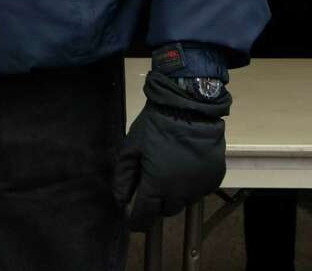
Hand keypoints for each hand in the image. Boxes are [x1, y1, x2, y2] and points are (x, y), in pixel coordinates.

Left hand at [113, 71, 230, 230]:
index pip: (144, 215)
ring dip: (172, 195)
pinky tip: (183, 169)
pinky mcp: (214, 180)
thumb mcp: (131, 148)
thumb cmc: (154, 128)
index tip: (131, 222)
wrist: (189, 110)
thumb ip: (123, 177)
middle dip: (155, 205)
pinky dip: (189, 186)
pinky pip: (198, 191)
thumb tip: (120, 200)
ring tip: (166, 174)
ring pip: (183, 202)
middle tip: (148, 189)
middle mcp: (180, 193)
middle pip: (165, 210)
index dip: (136, 221)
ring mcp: (200, 188)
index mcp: (157, 186)